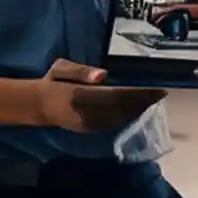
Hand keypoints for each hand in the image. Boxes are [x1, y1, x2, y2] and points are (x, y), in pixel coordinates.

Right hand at [35, 58, 167, 132]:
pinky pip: (114, 123)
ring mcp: (89, 124)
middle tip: (160, 94)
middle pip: (121, 108)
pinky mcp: (90, 130)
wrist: (38, 106)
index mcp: (80, 95)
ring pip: (119, 118)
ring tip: (152, 100)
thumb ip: (80, 71)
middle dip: (141, 102)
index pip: (115, 95)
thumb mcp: (61, 68)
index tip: (154, 89)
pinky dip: (127, 116)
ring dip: (136, 110)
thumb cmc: (53, 82)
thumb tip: (103, 75)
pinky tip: (136, 109)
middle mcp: (87, 113)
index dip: (137, 94)